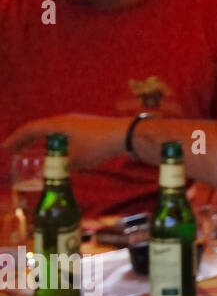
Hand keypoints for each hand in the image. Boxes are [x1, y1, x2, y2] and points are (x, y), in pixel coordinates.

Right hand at [2, 114, 129, 167]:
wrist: (125, 134)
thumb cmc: (97, 146)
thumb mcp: (74, 160)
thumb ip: (58, 167)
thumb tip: (46, 176)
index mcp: (57, 124)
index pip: (30, 129)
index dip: (16, 139)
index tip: (6, 148)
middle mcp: (65, 119)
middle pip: (39, 127)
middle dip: (25, 138)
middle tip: (14, 150)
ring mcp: (77, 120)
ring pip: (51, 129)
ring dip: (39, 138)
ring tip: (30, 148)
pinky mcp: (87, 125)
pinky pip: (62, 131)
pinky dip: (53, 139)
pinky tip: (55, 148)